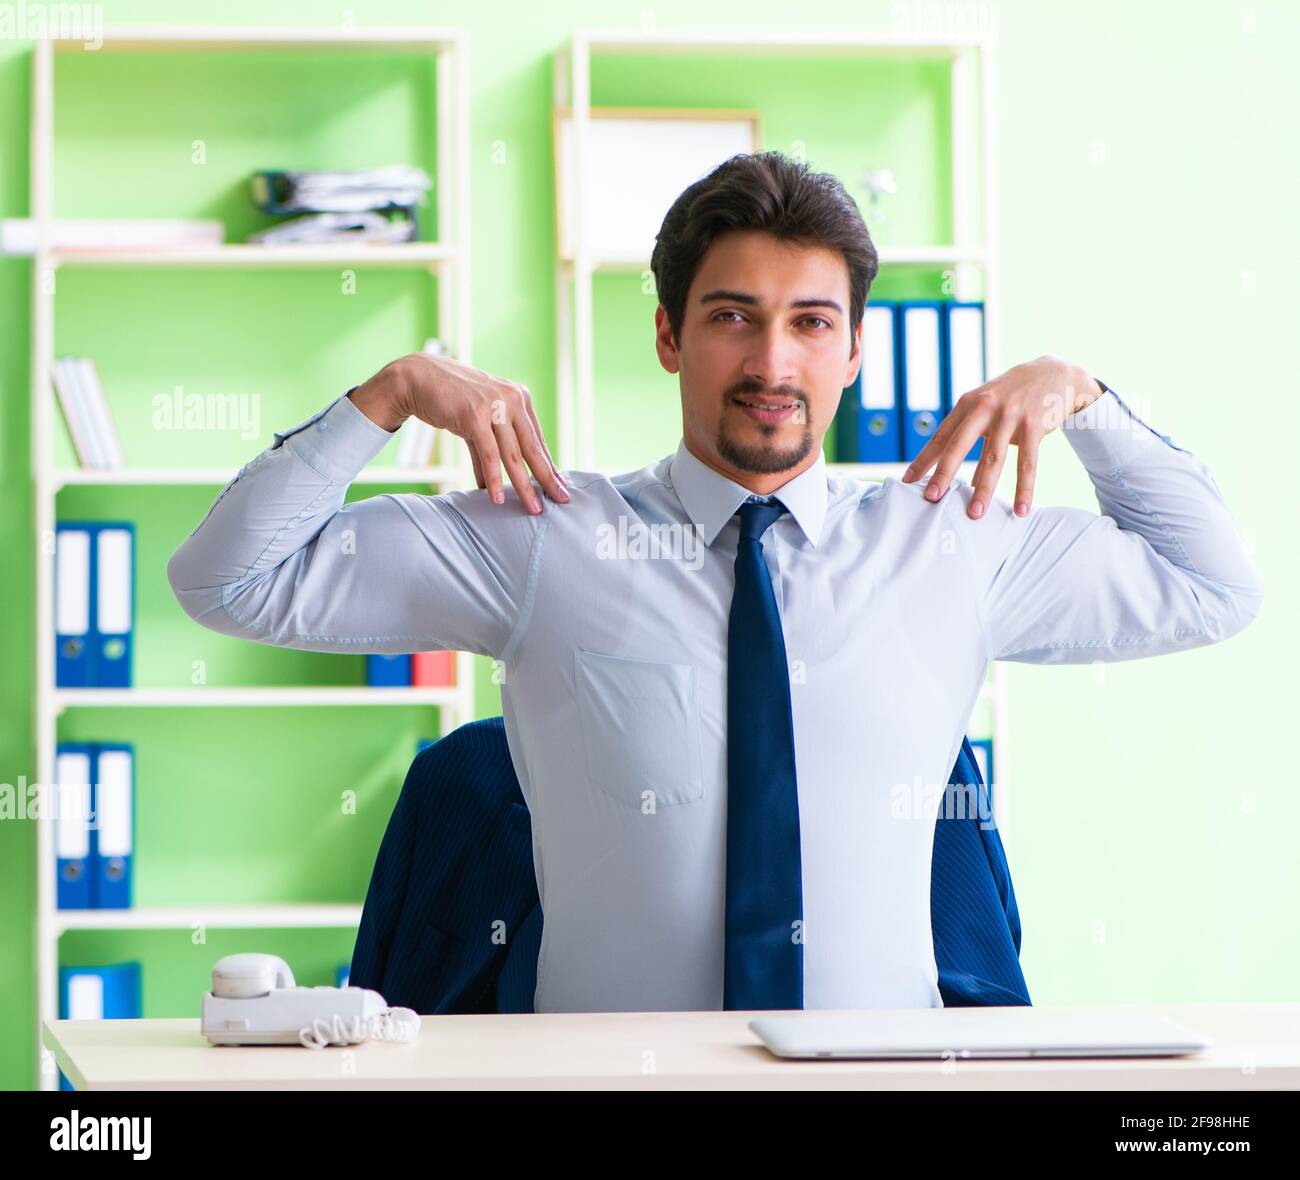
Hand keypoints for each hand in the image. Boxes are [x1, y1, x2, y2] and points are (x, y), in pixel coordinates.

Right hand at [352, 353, 568, 513]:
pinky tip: (497, 497)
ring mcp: (495, 407)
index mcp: (519, 399)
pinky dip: (494, 478)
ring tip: (533, 508)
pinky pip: (489, 454)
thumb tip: (491, 485)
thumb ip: (488, 450)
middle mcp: (512, 400)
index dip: (549, 466)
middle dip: (548, 478)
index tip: (559, 487)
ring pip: (514, 455)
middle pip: (533, 449)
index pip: (537, 440)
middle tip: (562, 501)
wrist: (418, 377)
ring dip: (524, 486)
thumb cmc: (450, 400)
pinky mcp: (475, 416)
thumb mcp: (478, 421)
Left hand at [899, 355, 1102, 519]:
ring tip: (975, 514)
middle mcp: (985, 407)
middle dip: (944, 474)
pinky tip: (1020, 509)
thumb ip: (969, 434)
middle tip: (932, 499)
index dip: (923, 460)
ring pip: (994, 459)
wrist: (1054, 373)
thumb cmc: (1012, 397)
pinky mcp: (1035, 425)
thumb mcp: (986, 406)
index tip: (906, 482)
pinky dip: (1024, 489)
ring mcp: (1011, 415)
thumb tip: (954, 476)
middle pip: (960, 445)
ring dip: (984, 489)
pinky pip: (1028, 463)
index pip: (941, 436)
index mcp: (968, 404)